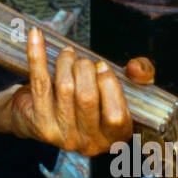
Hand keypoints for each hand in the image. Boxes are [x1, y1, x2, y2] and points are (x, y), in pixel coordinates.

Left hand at [0, 26, 154, 155]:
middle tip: (82, 60)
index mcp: (113, 138)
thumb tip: (136, 67)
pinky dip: (37, 55)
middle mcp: (88, 143)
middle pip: (87, 98)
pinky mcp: (38, 123)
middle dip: (85, 69)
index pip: (115, 116)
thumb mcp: (120, 92)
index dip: (109, 85)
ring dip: (66, 62)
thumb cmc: (89, 101)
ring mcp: (61, 136)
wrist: (39, 117)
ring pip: (65, 88)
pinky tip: (36, 35)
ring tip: (68, 54)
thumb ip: (141, 77)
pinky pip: (39, 82)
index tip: (102, 67)